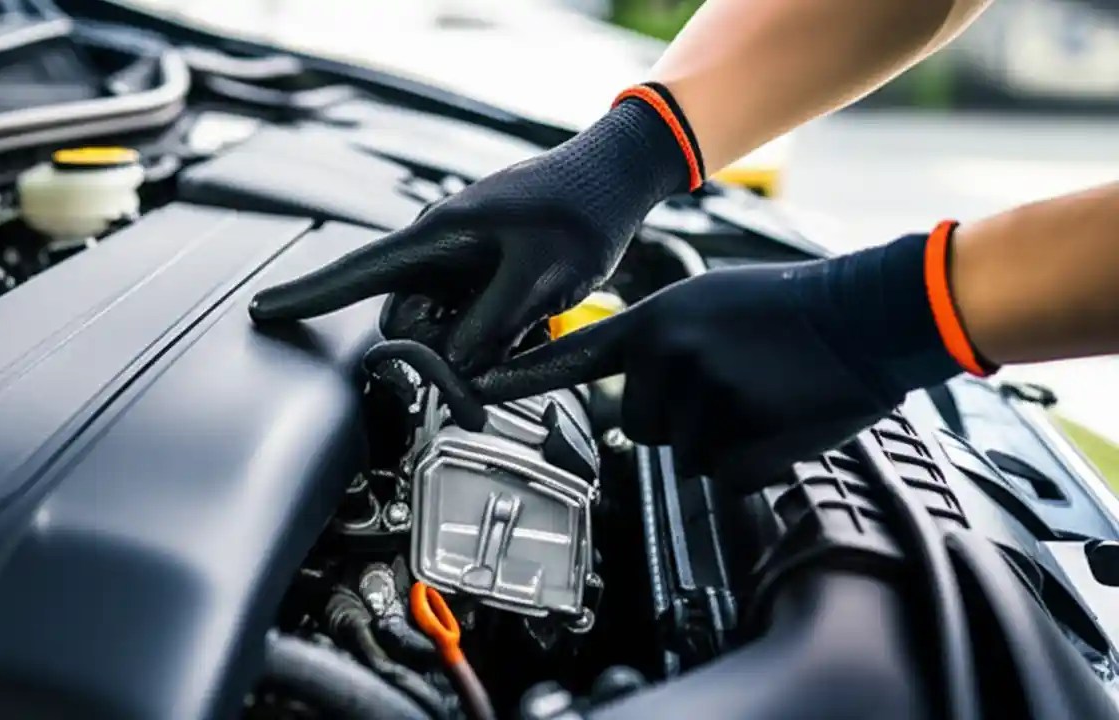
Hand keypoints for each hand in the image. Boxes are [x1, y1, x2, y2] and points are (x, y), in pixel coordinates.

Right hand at [250, 90, 698, 374]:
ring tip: (532, 317)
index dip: (307, 296)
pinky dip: (499, 333)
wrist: (614, 181)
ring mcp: (460, 267)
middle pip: (409, 325)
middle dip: (445, 351)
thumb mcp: (539, 277)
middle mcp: (439, 254)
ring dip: (481, 344)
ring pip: (445, 331)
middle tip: (503, 350)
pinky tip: (536, 314)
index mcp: (437, 239)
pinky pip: (474, 324)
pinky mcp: (483, 278)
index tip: (260, 311)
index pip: (357, 273)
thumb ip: (489, 328)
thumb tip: (451, 368)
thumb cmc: (578, 213)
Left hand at [472, 232, 973, 487]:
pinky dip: (750, 461)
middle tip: (730, 384)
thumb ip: (662, 343)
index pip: (571, 356)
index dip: (520, 376)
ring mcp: (704, 398)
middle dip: (679, 419)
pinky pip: (724, 475)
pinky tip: (779, 419)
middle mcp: (668, 357)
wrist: (868, 315)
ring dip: (717, 439)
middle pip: (640, 427)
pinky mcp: (741, 439)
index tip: (474, 383)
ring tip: (758, 394)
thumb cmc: (793, 308)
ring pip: (683, 455)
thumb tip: (635, 390)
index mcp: (656, 321)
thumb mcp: (711, 303)